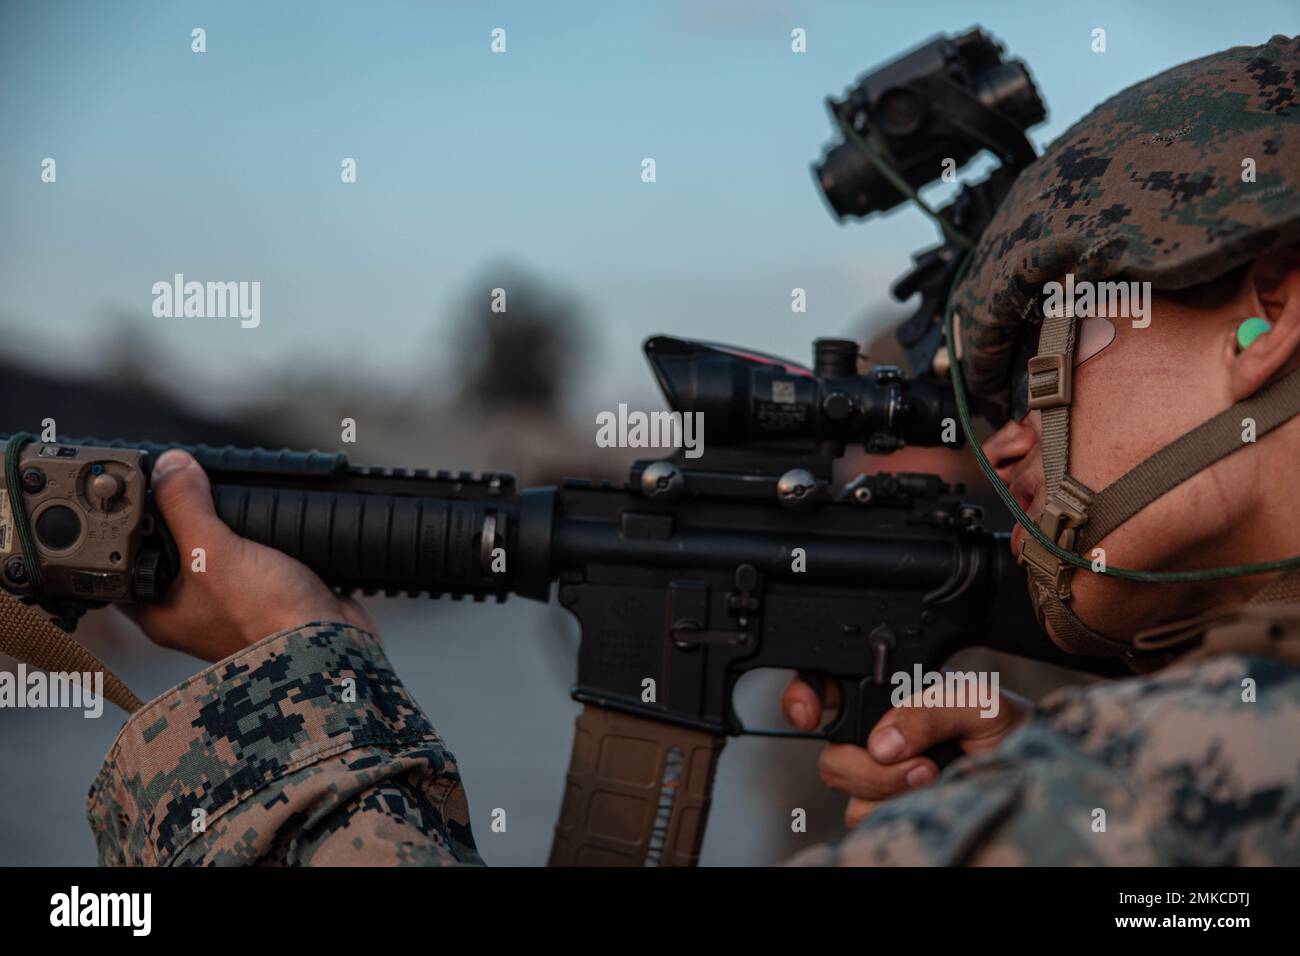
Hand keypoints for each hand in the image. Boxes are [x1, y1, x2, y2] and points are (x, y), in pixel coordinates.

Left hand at [123, 449, 374, 661]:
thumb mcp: (213, 553)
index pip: (123, 564)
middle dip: (177, 517)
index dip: (121, 530)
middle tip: (178, 485)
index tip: (131, 493)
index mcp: (161, 612)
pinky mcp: (265, 593)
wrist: (329, 639)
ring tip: (220, 495)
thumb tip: (169, 467)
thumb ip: (185, 507)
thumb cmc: (265, 619)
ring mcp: (229, 602)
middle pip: (170, 551)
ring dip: (221, 524)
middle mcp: (191, 609)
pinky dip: (255, 536)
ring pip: (213, 552)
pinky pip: (251, 556)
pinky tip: (261, 518)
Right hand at [782, 675, 1028, 828]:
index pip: (823, 690)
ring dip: (888, 789)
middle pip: (832, 753)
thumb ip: (927, 710)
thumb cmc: (1007, 727)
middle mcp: (874, 737)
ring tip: (936, 778)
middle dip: (867, 764)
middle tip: (919, 764)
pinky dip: (895, 811)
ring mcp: (880, 779)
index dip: (802, 698)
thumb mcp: (975, 702)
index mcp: (885, 697)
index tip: (807, 714)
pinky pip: (866, 818)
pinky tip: (930, 799)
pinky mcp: (890, 812)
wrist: (1034, 772)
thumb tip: (881, 743)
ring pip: (847, 790)